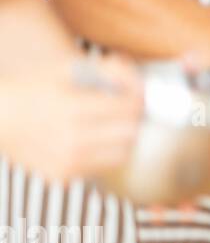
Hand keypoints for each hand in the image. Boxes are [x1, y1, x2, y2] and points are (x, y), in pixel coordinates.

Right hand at [0, 53, 142, 181]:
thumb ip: (108, 69)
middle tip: (126, 110)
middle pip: (130, 131)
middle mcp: (71, 138)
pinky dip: (107, 153)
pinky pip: (103, 167)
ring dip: (125, 137)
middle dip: (134, 118)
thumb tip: (141, 82)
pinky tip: (97, 140)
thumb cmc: (34, 88)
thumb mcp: (67, 68)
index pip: (129, 107)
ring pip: (123, 153)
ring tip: (114, 125)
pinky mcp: (62, 175)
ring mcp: (66, 160)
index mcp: (72, 107)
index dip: (138, 98)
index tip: (134, 94)